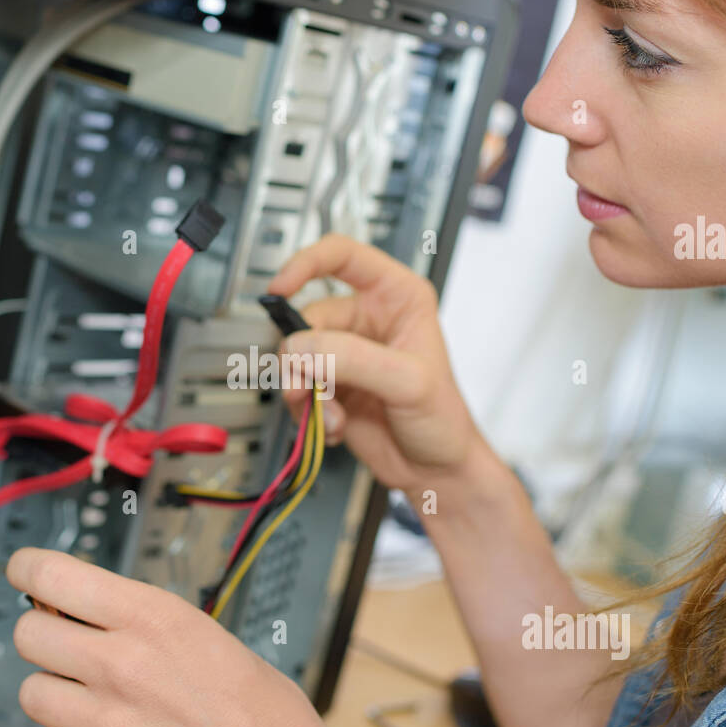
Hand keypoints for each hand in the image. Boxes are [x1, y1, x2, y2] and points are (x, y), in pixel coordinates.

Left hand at [8, 547, 399, 726]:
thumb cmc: (267, 718)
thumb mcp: (209, 638)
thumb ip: (144, 622)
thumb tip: (93, 610)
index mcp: (153, 618)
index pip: (53, 574)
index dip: (29, 570)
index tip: (26, 573)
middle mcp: (120, 663)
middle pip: (29, 633)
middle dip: (45, 636)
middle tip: (67, 647)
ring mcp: (104, 722)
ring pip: (30, 692)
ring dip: (54, 694)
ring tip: (92, 702)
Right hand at [268, 234, 488, 494]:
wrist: (436, 471)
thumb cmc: (444, 420)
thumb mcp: (408, 382)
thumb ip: (355, 359)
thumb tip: (303, 345)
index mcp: (395, 297)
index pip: (342, 256)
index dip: (306, 263)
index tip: (281, 285)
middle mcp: (366, 320)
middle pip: (308, 318)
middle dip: (305, 358)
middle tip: (313, 387)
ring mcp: (344, 355)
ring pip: (295, 356)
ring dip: (304, 390)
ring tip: (328, 415)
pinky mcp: (329, 387)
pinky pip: (296, 388)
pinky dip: (308, 412)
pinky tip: (334, 427)